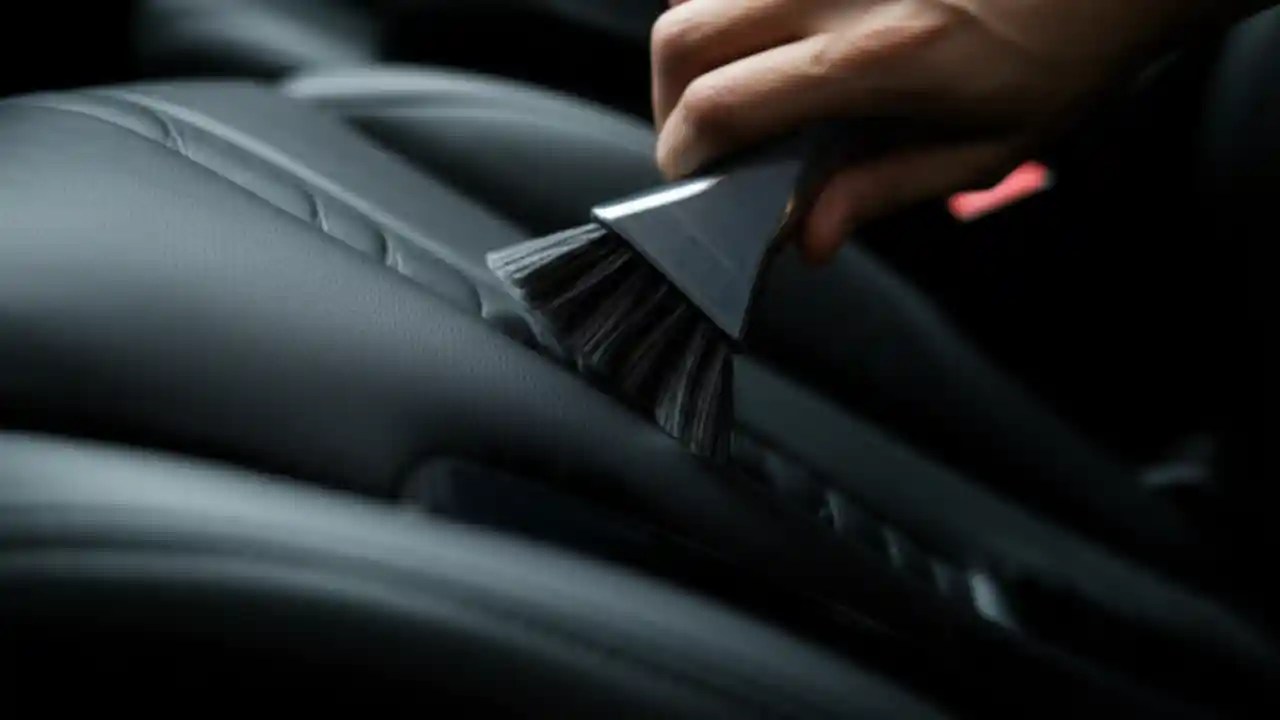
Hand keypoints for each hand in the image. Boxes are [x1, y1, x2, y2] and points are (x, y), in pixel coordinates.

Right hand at [651, 0, 1211, 261]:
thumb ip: (882, 187)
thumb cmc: (1067, 50)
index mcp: (879, 57)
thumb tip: (805, 236)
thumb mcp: (986, 145)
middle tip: (698, 136)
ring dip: (697, 45)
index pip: (722, 104)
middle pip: (682, 37)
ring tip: (735, 81)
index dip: (683, 152)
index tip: (691, 178)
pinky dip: (737, 3)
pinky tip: (771, 32)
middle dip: (667, 99)